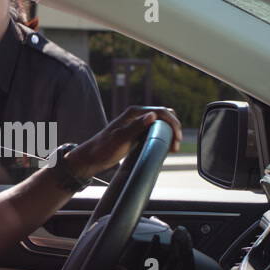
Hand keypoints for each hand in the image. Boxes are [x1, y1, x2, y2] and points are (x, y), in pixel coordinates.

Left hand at [65, 106, 182, 178]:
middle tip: (176, 145)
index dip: (172, 123)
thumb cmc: (103, 148)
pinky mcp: (137, 134)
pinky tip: (165, 148)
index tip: (177, 138)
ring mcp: (137, 124)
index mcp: (134, 113)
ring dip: (169, 133)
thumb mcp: (121, 138)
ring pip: (161, 124)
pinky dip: (163, 138)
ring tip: (172, 148)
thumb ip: (136, 127)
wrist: (92, 157)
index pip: (161, 112)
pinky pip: (155, 132)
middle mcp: (137, 116)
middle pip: (164, 116)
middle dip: (174, 128)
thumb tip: (153, 116)